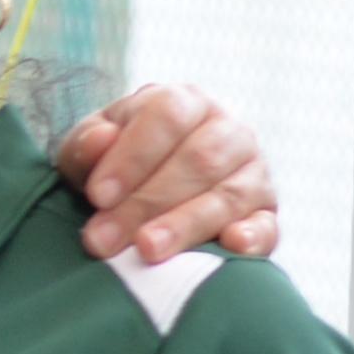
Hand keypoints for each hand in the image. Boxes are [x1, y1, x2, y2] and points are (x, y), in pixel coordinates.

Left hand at [51, 79, 279, 263]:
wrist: (141, 189)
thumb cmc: (111, 165)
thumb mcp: (87, 151)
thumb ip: (86, 145)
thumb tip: (100, 140)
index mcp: (184, 103)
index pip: (168, 116)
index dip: (133, 156)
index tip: (98, 196)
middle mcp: (228, 131)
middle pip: (199, 160)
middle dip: (147, 202)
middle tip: (103, 240)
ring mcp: (254, 172)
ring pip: (229, 194)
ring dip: (185, 225)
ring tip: (146, 250)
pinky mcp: (265, 214)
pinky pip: (267, 224)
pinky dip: (253, 236)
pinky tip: (231, 245)